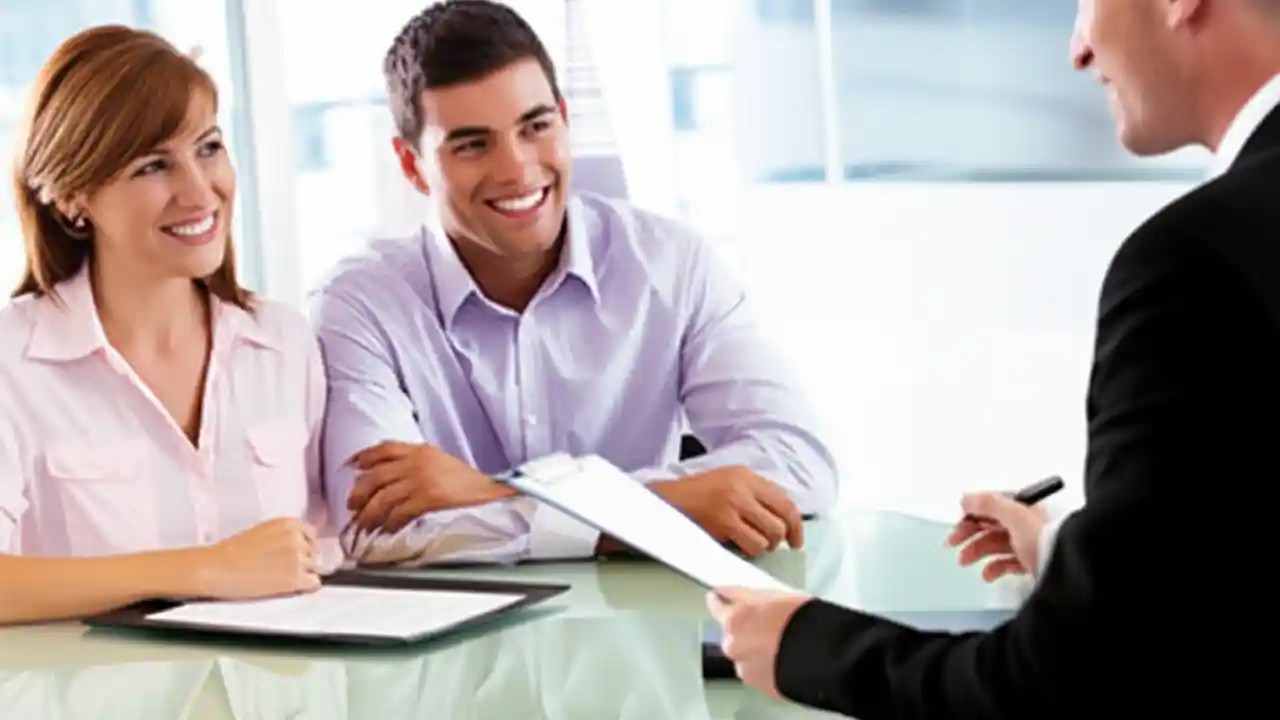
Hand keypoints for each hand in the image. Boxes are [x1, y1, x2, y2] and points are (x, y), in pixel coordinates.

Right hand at [197, 518, 320, 598]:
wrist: (217, 568)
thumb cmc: (232, 552)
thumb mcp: (263, 531)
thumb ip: (284, 535)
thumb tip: (301, 546)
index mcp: (288, 523)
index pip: (312, 534)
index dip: (305, 546)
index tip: (299, 553)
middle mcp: (296, 538)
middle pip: (313, 552)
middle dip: (302, 561)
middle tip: (282, 568)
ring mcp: (297, 558)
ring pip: (314, 568)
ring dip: (303, 574)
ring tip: (281, 577)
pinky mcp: (294, 578)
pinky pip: (314, 583)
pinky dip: (306, 586)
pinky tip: (292, 587)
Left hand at [347, 442, 515, 532]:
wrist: (491, 491)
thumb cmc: (467, 481)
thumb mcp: (439, 461)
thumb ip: (416, 462)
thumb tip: (389, 476)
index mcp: (420, 450)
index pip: (384, 448)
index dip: (364, 457)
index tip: (352, 466)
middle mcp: (417, 462)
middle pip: (375, 475)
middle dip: (359, 493)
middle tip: (353, 506)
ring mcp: (422, 480)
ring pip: (383, 498)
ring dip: (370, 514)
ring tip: (366, 524)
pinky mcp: (428, 498)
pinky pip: (398, 512)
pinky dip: (389, 523)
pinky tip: (387, 529)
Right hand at [652, 467, 803, 556]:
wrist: (668, 499)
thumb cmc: (698, 493)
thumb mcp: (729, 481)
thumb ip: (754, 493)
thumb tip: (781, 517)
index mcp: (747, 476)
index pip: (785, 502)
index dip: (796, 524)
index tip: (797, 539)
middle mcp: (744, 488)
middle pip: (781, 521)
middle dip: (781, 539)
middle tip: (773, 545)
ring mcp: (733, 505)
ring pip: (769, 536)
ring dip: (764, 546)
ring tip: (752, 544)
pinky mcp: (724, 523)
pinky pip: (752, 545)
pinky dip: (750, 551)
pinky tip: (739, 546)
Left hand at [706, 587, 812, 698]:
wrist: (827, 658)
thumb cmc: (805, 622)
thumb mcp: (777, 595)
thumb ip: (750, 597)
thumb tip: (734, 595)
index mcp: (734, 619)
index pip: (717, 604)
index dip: (723, 599)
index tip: (724, 597)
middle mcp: (733, 646)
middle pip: (732, 632)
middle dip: (745, 628)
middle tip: (769, 624)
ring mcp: (746, 669)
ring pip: (745, 654)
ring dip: (756, 649)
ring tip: (783, 644)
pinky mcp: (760, 687)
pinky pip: (758, 672)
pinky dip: (767, 666)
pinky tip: (786, 659)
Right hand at [946, 492, 1048, 581]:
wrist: (1066, 568)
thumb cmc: (1046, 538)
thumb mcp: (1014, 515)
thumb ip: (987, 504)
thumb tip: (966, 498)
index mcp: (1022, 508)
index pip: (990, 508)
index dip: (971, 516)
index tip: (957, 526)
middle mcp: (1024, 525)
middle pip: (989, 527)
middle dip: (969, 534)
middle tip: (953, 543)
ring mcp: (1027, 545)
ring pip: (994, 545)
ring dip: (976, 552)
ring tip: (965, 561)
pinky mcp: (1030, 564)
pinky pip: (1006, 564)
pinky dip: (994, 569)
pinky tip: (988, 574)